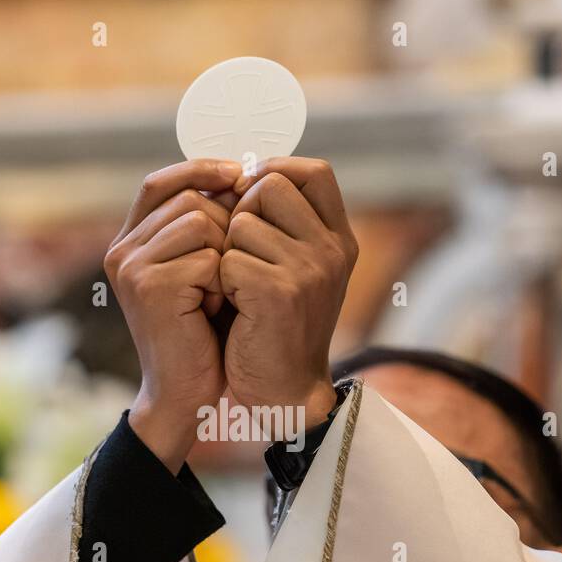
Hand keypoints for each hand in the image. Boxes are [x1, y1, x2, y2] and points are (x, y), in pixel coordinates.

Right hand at [104, 159, 242, 471]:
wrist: (188, 393)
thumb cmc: (204, 335)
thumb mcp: (203, 271)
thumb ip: (206, 227)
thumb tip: (239, 173)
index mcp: (130, 242)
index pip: (161, 183)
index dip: (200, 171)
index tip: (240, 176)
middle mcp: (122, 249)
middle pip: (190, 199)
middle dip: (224, 228)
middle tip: (226, 274)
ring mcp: (131, 266)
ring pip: (201, 221)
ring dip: (224, 255)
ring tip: (217, 293)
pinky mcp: (149, 286)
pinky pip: (207, 255)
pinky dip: (222, 281)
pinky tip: (212, 309)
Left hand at [220, 158, 357, 428]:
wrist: (283, 392)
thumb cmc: (276, 328)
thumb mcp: (296, 270)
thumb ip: (285, 226)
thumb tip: (243, 174)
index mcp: (340, 240)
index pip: (314, 172)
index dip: (275, 170)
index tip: (248, 193)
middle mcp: (332, 250)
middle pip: (271, 186)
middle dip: (242, 212)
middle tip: (238, 252)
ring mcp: (310, 270)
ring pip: (242, 223)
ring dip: (227, 252)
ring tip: (238, 288)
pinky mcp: (279, 292)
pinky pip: (228, 259)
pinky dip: (220, 283)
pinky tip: (233, 307)